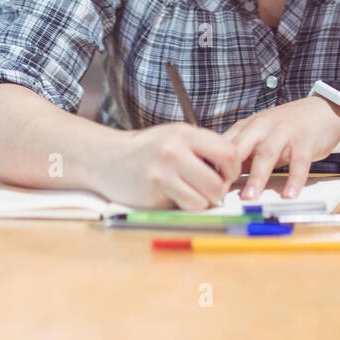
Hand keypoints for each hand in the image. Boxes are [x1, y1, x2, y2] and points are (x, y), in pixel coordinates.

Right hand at [94, 123, 242, 210]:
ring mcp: (164, 172)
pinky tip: (176, 197)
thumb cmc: (146, 149)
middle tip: (211, 190)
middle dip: (219, 191)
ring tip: (192, 193)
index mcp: (185, 133)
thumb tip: (231, 168)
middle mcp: (175, 150)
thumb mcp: (174, 136)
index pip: (228, 152)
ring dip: (203, 201)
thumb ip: (201, 148)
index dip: (233, 168)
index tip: (226, 174)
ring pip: (205, 198)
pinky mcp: (155, 192)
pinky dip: (187, 206)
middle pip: (218, 181)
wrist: (106, 158)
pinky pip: (187, 206)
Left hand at [219, 96, 339, 200]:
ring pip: (267, 153)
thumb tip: (222, 180)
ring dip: (257, 177)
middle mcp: (262, 127)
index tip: (207, 186)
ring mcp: (283, 132)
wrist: (320, 110)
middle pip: (241, 147)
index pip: (224, 145)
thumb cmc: (285, 127)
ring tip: (250, 198)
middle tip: (221, 192)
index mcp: (247, 127)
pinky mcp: (304, 140)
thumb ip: (243, 155)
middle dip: (229, 169)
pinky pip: (299, 161)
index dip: (214, 165)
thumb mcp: (260, 136)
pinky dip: (294, 179)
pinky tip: (289, 194)